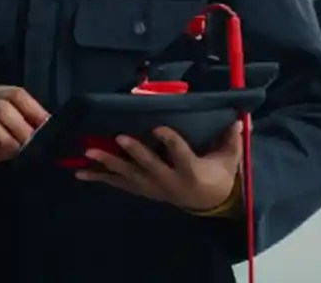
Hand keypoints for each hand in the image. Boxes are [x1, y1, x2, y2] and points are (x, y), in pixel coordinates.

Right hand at [0, 85, 48, 176]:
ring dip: (6, 140)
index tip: (44, 124)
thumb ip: (30, 122)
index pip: (16, 94)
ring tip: (14, 150)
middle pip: (2, 107)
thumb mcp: (16, 127)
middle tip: (28, 142)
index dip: (32, 108)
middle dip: (19, 127)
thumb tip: (48, 125)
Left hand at [76, 122, 242, 211]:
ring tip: (89, 152)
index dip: (169, 141)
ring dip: (108, 163)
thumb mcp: (231, 158)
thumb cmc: (219, 173)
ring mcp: (153, 187)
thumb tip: (241, 118)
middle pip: (149, 166)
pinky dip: (99, 177)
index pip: (180, 155)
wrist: (208, 202)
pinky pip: (118, 183)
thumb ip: (232, 138)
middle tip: (118, 137)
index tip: (158, 127)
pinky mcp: (142, 189)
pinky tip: (80, 172)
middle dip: (134, 152)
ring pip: (129, 175)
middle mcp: (169, 181)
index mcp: (192, 171)